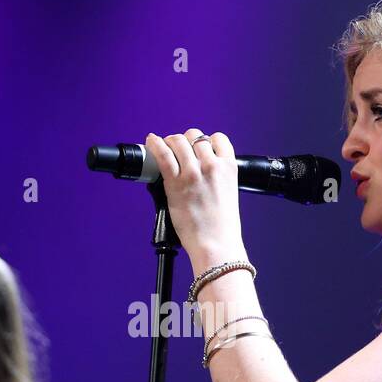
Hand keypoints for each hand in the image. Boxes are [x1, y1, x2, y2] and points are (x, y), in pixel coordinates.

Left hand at [143, 129, 246, 268]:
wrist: (216, 243)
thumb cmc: (222, 225)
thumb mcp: (229, 192)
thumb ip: (217, 176)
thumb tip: (199, 169)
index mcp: (229, 167)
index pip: (218, 138)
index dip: (207, 140)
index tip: (199, 147)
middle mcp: (211, 166)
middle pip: (195, 137)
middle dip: (186, 141)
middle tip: (179, 150)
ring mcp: (193, 173)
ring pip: (178, 141)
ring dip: (171, 142)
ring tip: (166, 148)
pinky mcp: (175, 183)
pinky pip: (162, 155)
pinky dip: (155, 145)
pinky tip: (151, 141)